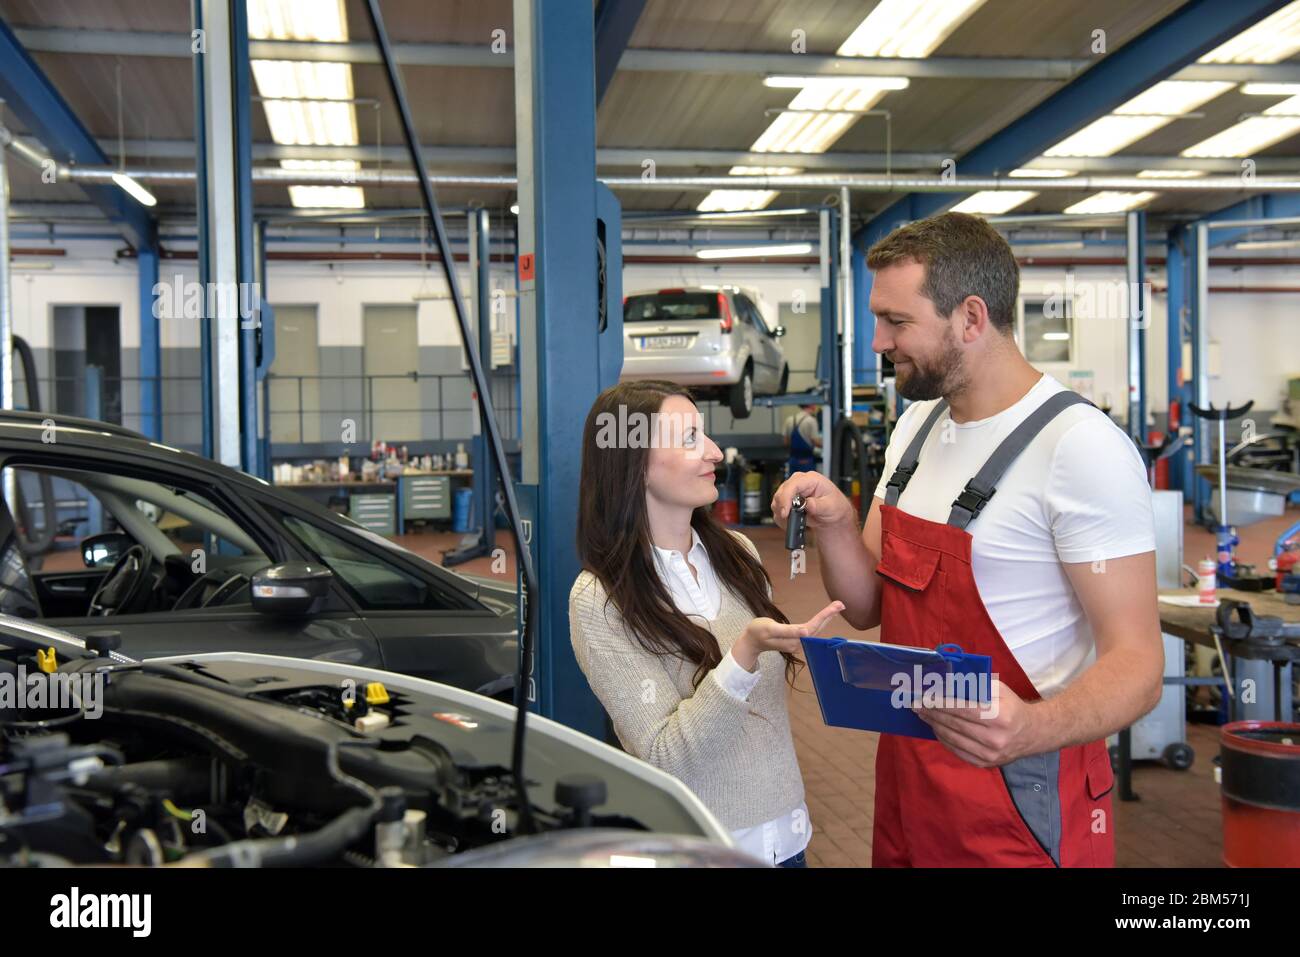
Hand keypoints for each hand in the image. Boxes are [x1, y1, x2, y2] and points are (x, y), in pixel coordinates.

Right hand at [733, 600, 844, 670]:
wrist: (751, 641)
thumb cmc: (757, 631)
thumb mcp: (770, 628)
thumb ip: (788, 631)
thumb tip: (806, 633)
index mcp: (793, 639)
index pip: (813, 627)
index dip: (825, 616)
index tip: (836, 607)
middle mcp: (798, 644)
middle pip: (817, 628)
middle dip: (829, 616)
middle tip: (841, 603)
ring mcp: (798, 644)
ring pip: (816, 630)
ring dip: (827, 618)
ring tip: (837, 607)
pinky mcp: (796, 641)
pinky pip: (812, 631)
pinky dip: (820, 622)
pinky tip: (826, 617)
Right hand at [771, 472, 854, 531]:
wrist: (832, 514)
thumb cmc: (834, 506)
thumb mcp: (831, 506)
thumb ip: (819, 505)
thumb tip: (808, 504)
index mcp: (811, 479)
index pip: (793, 484)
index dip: (786, 498)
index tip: (785, 512)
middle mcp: (798, 483)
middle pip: (781, 492)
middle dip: (783, 508)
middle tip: (789, 519)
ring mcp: (791, 491)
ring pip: (777, 501)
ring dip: (782, 513)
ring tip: (795, 520)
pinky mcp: (787, 500)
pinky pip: (777, 510)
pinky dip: (782, 518)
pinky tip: (791, 521)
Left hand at [912, 679, 1042, 767]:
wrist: (1032, 733)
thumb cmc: (1011, 706)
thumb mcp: (999, 689)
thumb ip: (974, 685)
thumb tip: (945, 683)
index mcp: (1000, 716)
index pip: (962, 709)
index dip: (940, 703)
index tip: (923, 697)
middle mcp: (995, 738)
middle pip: (954, 724)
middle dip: (932, 713)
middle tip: (916, 705)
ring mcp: (990, 755)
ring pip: (953, 738)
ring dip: (934, 725)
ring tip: (923, 715)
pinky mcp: (985, 764)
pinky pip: (957, 750)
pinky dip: (943, 738)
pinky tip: (936, 728)